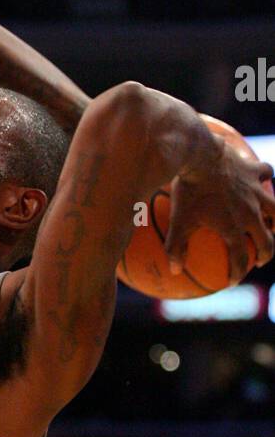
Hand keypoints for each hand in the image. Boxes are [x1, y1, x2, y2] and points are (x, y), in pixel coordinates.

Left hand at [166, 140, 274, 283]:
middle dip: (265, 254)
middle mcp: (251, 213)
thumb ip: (175, 247)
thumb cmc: (188, 190)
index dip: (237, 273)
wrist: (199, 155)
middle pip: (267, 240)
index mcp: (233, 228)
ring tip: (272, 226)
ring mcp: (256, 191)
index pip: (240, 259)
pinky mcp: (254, 171)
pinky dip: (266, 177)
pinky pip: (267, 173)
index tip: (231, 281)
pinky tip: (262, 178)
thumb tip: (173, 270)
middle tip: (258, 259)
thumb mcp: (178, 221)